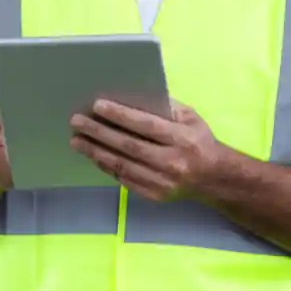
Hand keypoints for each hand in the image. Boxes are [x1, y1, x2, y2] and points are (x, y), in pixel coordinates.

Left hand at [69, 99, 225, 202]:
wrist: (214, 178)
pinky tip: (94, 155)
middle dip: (99, 132)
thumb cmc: (198, 141)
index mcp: (183, 139)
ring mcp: (162, 182)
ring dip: (96, 152)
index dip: (120, 115)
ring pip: (122, 165)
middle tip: (76, 122)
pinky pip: (125, 180)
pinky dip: (107, 167)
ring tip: (77, 140)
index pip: (146, 125)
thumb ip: (166, 106)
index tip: (97, 105)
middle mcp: (172, 162)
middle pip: (128, 146)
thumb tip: (133, 96)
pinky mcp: (154, 195)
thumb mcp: (190, 118)